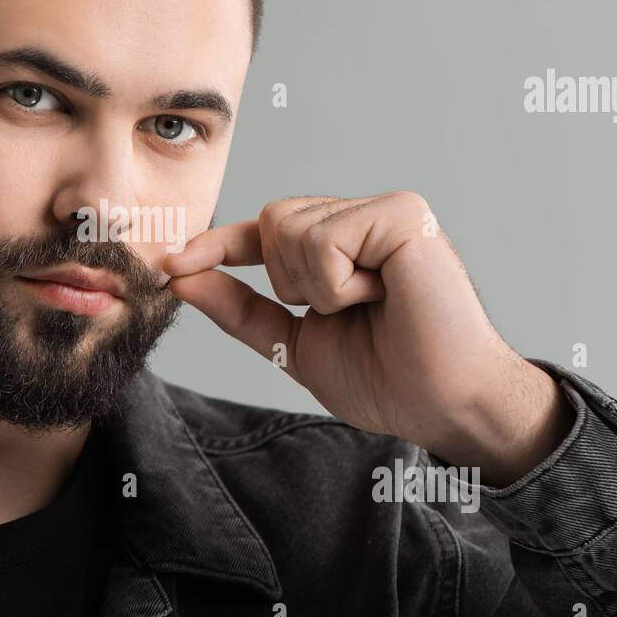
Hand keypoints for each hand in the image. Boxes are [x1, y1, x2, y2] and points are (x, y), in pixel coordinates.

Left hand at [163, 192, 573, 486]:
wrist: (443, 405)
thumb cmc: (388, 379)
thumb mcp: (295, 343)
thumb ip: (241, 309)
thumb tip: (182, 276)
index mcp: (342, 244)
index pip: (265, 231)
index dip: (219, 245)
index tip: (173, 264)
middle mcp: (363, 217)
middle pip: (271, 221)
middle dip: (289, 281)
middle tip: (344, 310)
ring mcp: (386, 211)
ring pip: (290, 227)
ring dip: (317, 287)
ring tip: (368, 304)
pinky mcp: (403, 216)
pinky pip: (324, 239)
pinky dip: (336, 283)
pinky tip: (380, 295)